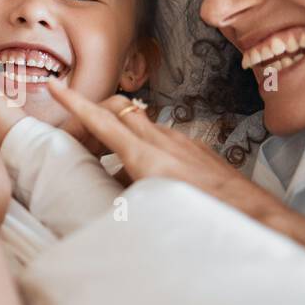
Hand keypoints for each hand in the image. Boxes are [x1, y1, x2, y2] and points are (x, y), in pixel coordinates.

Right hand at [46, 80, 285, 223]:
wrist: (250, 215)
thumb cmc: (199, 219)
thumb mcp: (148, 213)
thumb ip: (121, 197)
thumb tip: (103, 195)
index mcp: (143, 156)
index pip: (100, 120)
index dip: (74, 102)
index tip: (54, 85)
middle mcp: (161, 140)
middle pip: (118, 108)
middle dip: (93, 113)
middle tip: (78, 135)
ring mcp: (182, 140)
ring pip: (141, 122)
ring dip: (120, 131)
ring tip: (109, 159)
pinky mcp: (198, 148)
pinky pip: (164, 136)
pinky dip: (146, 144)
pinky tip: (148, 170)